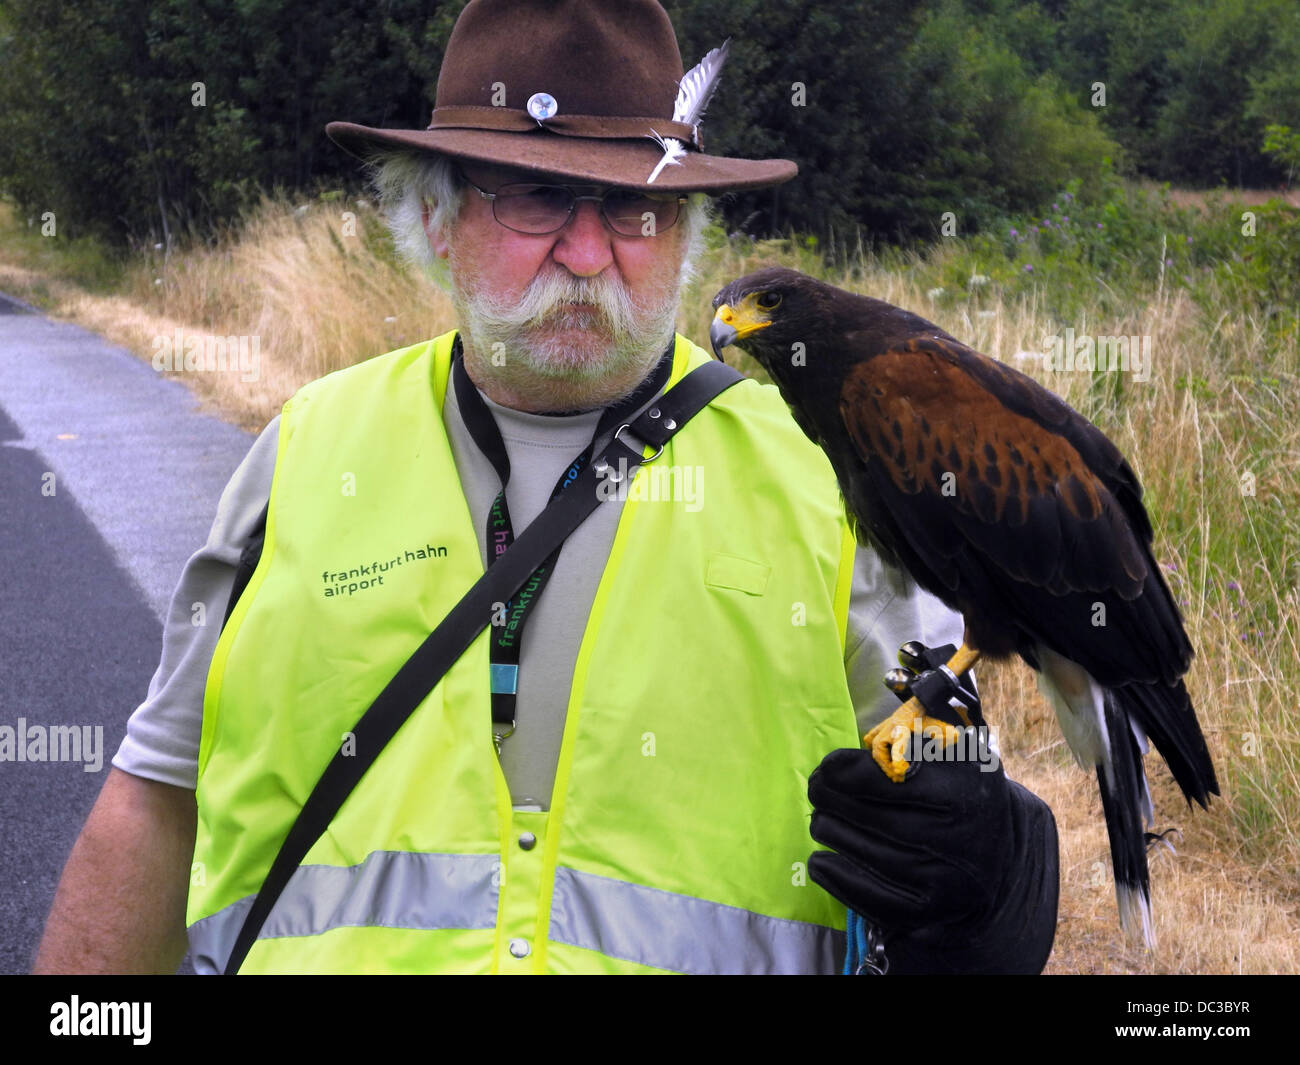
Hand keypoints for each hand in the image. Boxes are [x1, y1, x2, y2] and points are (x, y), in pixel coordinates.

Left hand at [807, 642, 1058, 973]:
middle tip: (819, 790)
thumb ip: (936, 708)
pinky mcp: (914, 913)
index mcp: (956, 791)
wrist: (1001, 871)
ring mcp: (931, 880)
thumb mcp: (962, 751)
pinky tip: (828, 853)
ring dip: (827, 827)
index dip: (838, 769)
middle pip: (850, 808)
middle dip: (825, 795)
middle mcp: (946, 838)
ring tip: (828, 818)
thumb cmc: (967, 797)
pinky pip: (846, 884)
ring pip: (843, 843)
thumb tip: (912, 659)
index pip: (873, 774)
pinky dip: (828, 866)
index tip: (828, 766)